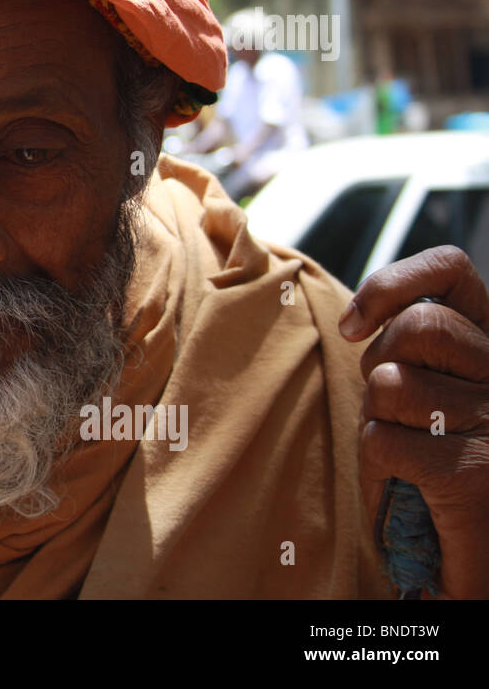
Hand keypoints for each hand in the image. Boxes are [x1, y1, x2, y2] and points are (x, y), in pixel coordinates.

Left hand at [339, 245, 488, 597]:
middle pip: (416, 326)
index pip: (451, 272)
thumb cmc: (443, 466)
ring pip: (390, 382)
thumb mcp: (433, 391)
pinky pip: (380, 439)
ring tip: (409, 451)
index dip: (391, 282)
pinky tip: (408, 487)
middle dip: (378, 362)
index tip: (357, 325)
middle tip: (393, 407)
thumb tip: (363, 318)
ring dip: (378, 420)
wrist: (479, 559)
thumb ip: (414, 347)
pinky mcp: (473, 473)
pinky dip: (377, 467)